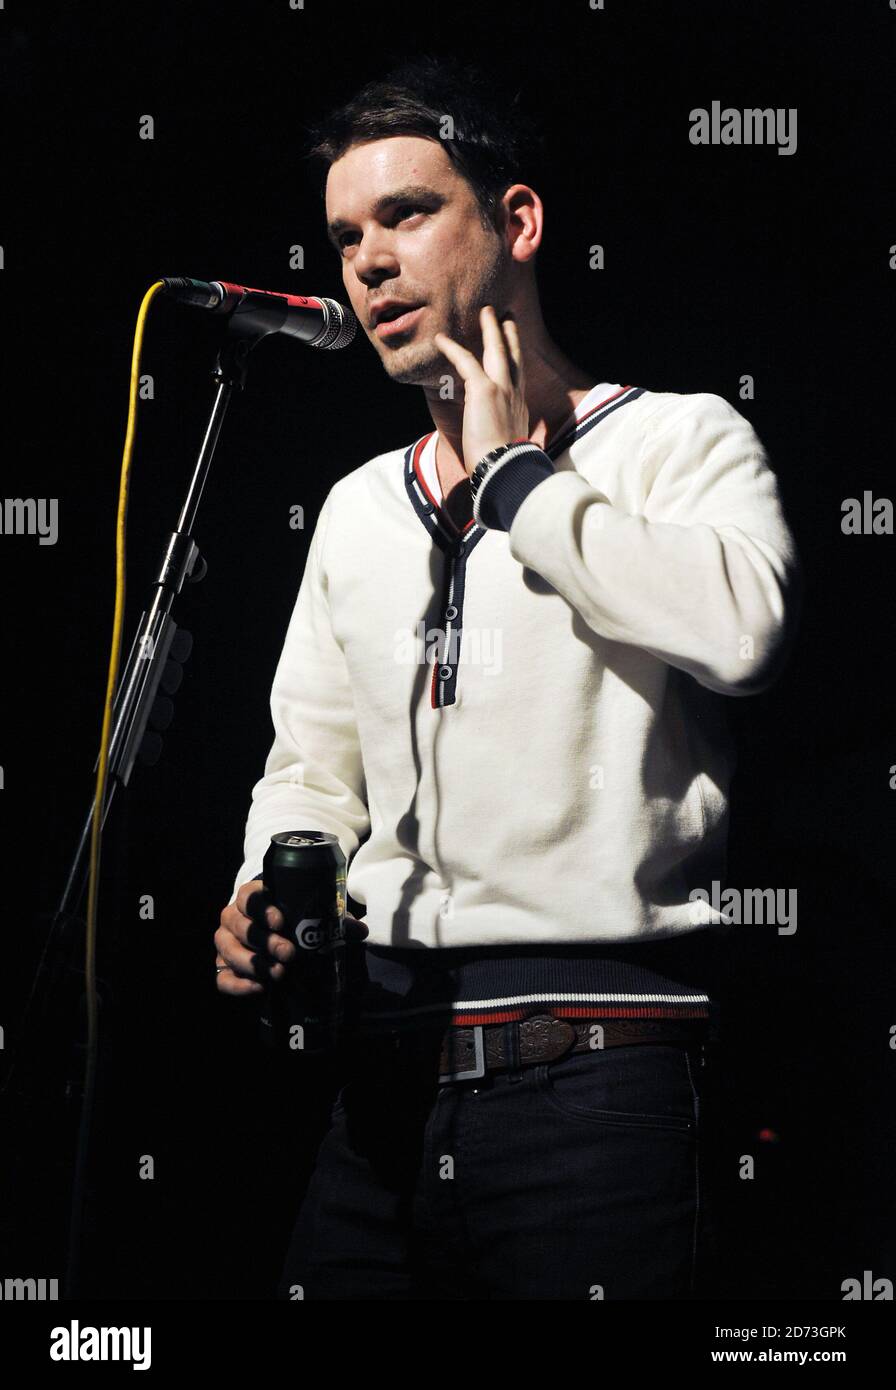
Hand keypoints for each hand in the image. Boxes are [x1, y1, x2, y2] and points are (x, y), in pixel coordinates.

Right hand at [215, 880, 367, 995]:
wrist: (272, 935)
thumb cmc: (291, 920)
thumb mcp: (310, 915)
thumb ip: (332, 920)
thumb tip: (361, 930)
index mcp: (252, 897)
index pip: (249, 897)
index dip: (262, 908)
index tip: (280, 921)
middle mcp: (233, 917)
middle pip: (240, 925)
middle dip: (264, 941)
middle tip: (288, 953)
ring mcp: (225, 942)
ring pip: (227, 951)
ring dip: (252, 964)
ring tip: (279, 974)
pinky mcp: (222, 966)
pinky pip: (222, 978)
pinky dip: (238, 985)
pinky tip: (260, 988)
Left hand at [433, 305, 529, 476]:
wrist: (504, 469)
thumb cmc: (502, 466)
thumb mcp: (504, 450)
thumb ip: (499, 441)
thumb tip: (490, 452)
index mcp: (519, 409)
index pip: (518, 379)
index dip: (515, 362)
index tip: (514, 351)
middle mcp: (515, 395)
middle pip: (514, 357)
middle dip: (510, 336)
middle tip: (507, 318)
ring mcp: (502, 389)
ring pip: (497, 351)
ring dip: (491, 329)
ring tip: (486, 312)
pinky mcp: (484, 390)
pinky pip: (466, 362)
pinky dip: (452, 349)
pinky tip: (440, 339)